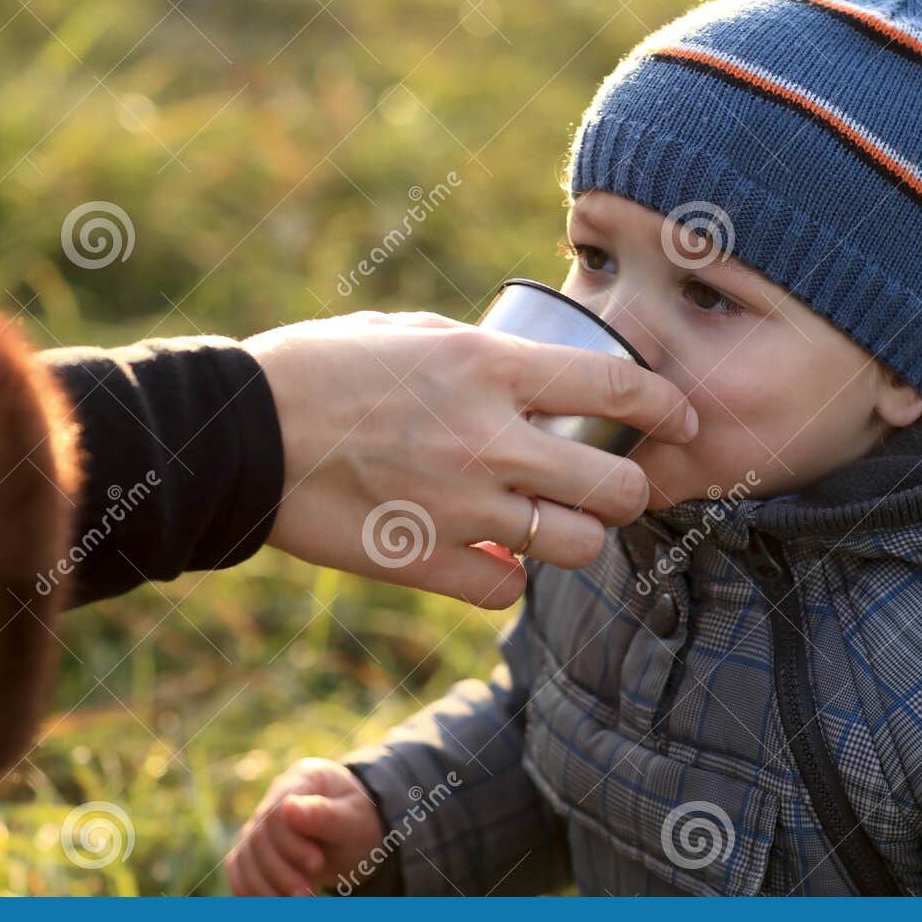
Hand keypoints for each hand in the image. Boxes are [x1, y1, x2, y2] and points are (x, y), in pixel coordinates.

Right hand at [226, 758, 382, 896]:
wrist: (358, 836)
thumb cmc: (360, 822)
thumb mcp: (353, 818)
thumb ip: (324, 814)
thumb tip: (288, 808)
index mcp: (303, 778)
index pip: (278, 813)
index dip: (291, 843)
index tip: (317, 865)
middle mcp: (275, 797)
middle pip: (259, 838)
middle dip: (281, 871)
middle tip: (307, 894)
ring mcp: (261, 823)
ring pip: (245, 858)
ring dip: (265, 887)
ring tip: (294, 905)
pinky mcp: (254, 849)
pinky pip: (238, 871)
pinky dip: (251, 891)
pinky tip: (273, 906)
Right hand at [242, 311, 696, 607]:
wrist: (240, 431)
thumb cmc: (322, 366)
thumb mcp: (415, 332)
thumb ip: (484, 356)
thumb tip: (537, 369)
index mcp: (490, 368)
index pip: (618, 390)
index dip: (667, 408)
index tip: (680, 418)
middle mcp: (489, 440)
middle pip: (616, 488)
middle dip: (632, 492)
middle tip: (618, 489)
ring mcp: (459, 507)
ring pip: (574, 548)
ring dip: (578, 541)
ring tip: (560, 528)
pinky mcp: (422, 560)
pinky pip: (505, 589)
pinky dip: (509, 579)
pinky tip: (496, 560)